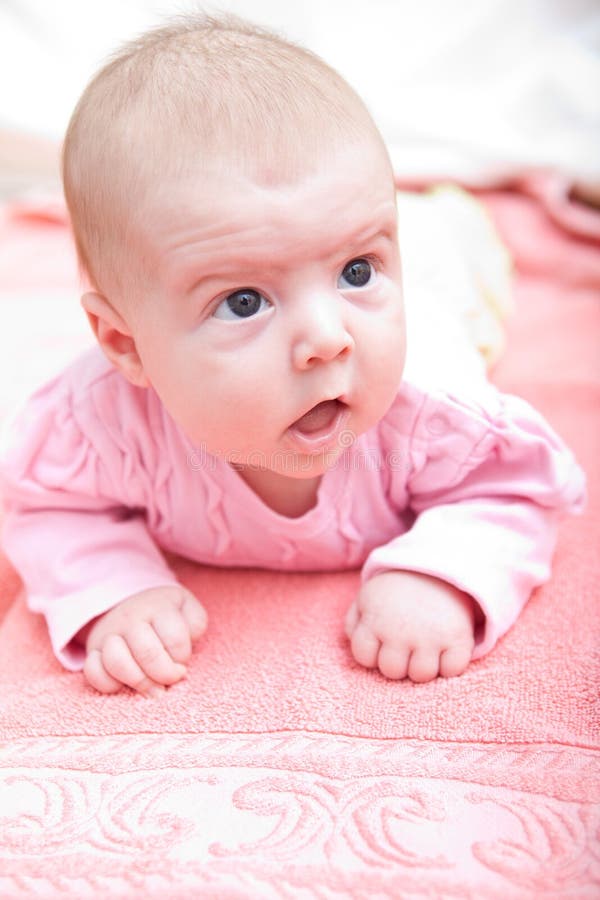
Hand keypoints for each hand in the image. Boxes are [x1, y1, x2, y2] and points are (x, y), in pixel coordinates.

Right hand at [81, 585, 206, 695]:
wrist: (130, 603)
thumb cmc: (165, 613)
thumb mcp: (186, 608)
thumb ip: (195, 623)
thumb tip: (185, 645)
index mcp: (158, 606)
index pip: (175, 639)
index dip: (182, 658)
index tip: (182, 663)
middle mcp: (130, 618)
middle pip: (147, 653)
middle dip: (164, 675)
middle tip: (169, 680)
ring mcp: (109, 634)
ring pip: (117, 663)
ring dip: (138, 682)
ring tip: (151, 688)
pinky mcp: (93, 650)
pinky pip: (93, 673)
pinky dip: (109, 685)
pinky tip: (125, 684)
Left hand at [345, 570, 476, 682]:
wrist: (439, 565)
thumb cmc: (399, 589)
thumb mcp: (369, 597)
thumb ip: (354, 622)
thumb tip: (355, 643)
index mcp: (375, 620)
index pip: (364, 657)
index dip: (373, 653)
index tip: (383, 641)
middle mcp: (400, 630)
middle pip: (392, 671)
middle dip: (398, 662)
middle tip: (406, 646)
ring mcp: (429, 635)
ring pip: (421, 675)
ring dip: (423, 666)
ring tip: (425, 649)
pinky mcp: (457, 637)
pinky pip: (453, 669)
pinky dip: (451, 664)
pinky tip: (446, 649)